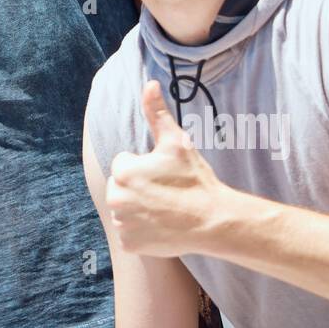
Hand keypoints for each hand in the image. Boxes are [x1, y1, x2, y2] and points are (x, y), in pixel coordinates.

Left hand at [106, 80, 222, 257]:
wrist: (213, 221)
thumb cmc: (194, 179)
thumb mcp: (176, 142)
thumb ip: (156, 112)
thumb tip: (149, 83)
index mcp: (123, 171)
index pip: (124, 164)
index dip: (144, 167)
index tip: (163, 175)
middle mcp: (116, 198)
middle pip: (120, 187)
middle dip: (137, 187)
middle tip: (165, 192)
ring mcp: (122, 224)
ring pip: (124, 210)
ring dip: (138, 209)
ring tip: (164, 208)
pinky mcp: (128, 244)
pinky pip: (128, 233)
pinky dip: (140, 232)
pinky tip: (160, 226)